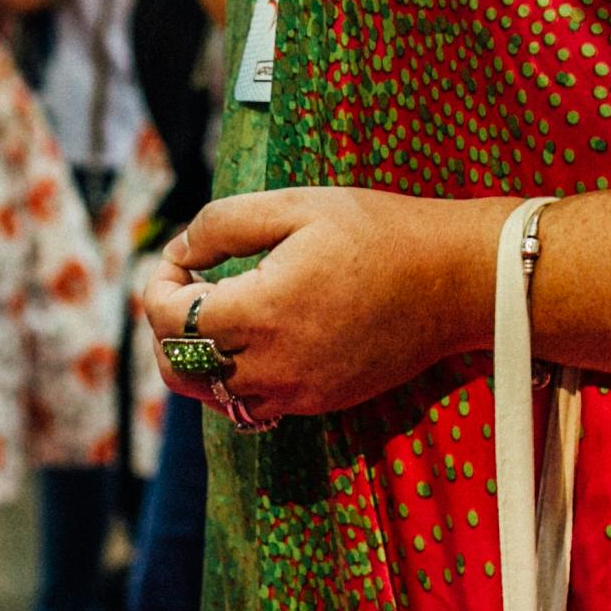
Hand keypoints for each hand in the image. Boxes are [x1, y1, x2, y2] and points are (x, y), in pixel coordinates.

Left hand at [132, 188, 512, 424]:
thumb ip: (222, 224)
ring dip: (196, 359)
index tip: (179, 256)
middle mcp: (272, 365)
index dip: (156, 284)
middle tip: (188, 286)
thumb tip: (179, 250)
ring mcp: (297, 392)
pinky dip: (233, 381)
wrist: (453, 280)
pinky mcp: (319, 403)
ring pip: (211, 396)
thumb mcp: (296, 205)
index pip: (166, 318)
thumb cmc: (377, 231)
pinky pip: (252, 406)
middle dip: (165, 326)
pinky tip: (253, 342)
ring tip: (215, 315)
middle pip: (177, 367)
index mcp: (260, 311)